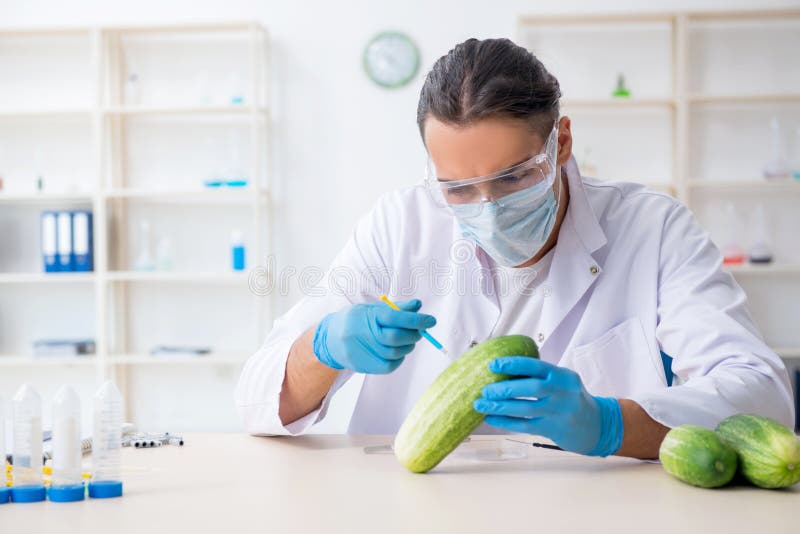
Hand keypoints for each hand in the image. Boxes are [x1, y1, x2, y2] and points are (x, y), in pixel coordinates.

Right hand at [313, 299, 435, 373]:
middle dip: (413, 334)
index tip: (431, 321)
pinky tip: (398, 352)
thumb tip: (418, 305)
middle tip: (419, 331)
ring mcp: (361, 351)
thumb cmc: (356, 320)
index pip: (394, 317)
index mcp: (366, 315)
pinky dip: (399, 358)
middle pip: (395, 337)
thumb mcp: (373, 309)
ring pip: (394, 353)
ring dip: (408, 346)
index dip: (415, 320)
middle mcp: (362, 333)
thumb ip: (396, 308)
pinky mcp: (363, 366)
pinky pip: (389, 365)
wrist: (330, 339)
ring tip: (408, 341)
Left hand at [473, 357, 622, 455]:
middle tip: (485, 390)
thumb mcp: (563, 381)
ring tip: (481, 405)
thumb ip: (541, 376)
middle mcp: (564, 392)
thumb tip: (504, 371)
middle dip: (505, 388)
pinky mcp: (554, 430)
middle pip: (532, 388)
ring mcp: (560, 412)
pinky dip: (506, 422)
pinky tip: (492, 419)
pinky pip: (525, 426)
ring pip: (526, 409)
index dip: (514, 364)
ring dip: (500, 407)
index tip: (494, 365)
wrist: (597, 425)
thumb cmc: (571, 398)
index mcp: (564, 376)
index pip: (537, 366)